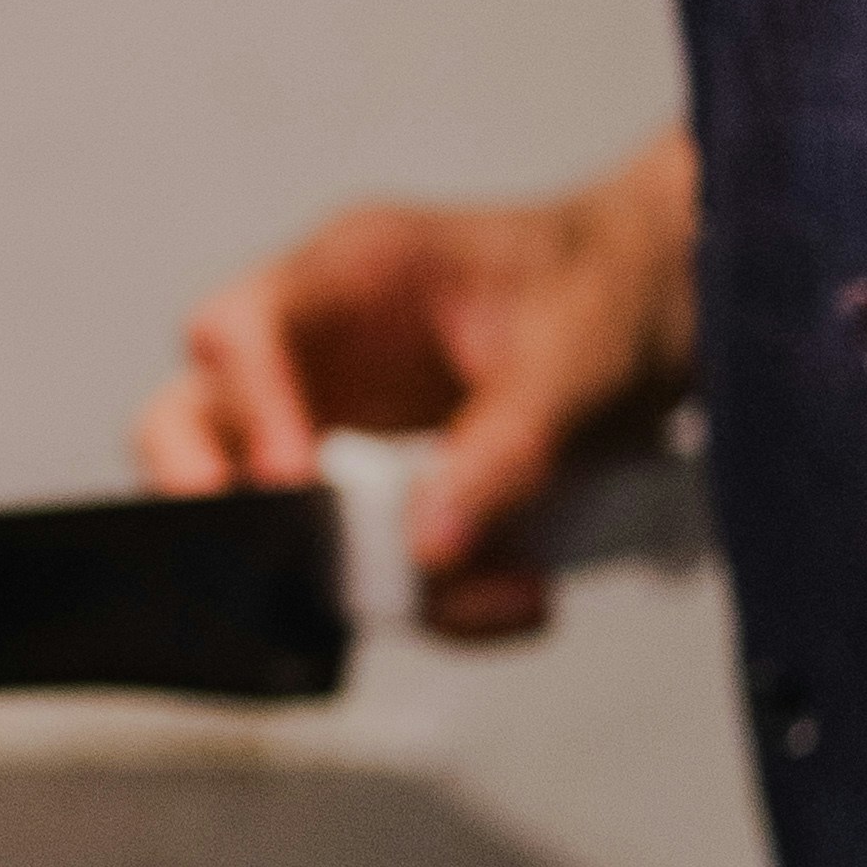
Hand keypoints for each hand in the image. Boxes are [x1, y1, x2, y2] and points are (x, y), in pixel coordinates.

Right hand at [134, 131, 697, 639]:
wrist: (672, 299)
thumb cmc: (614, 288)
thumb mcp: (578, 364)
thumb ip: (503, 452)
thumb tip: (428, 547)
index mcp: (354, 271)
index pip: (243, 329)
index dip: (247, 410)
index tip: (287, 484)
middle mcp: (320, 338)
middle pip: (194, 411)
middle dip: (210, 494)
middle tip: (267, 560)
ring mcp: (336, 407)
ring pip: (259, 500)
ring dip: (355, 572)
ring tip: (487, 596)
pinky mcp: (373, 474)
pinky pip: (357, 550)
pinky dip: (423, 592)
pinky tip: (509, 591)